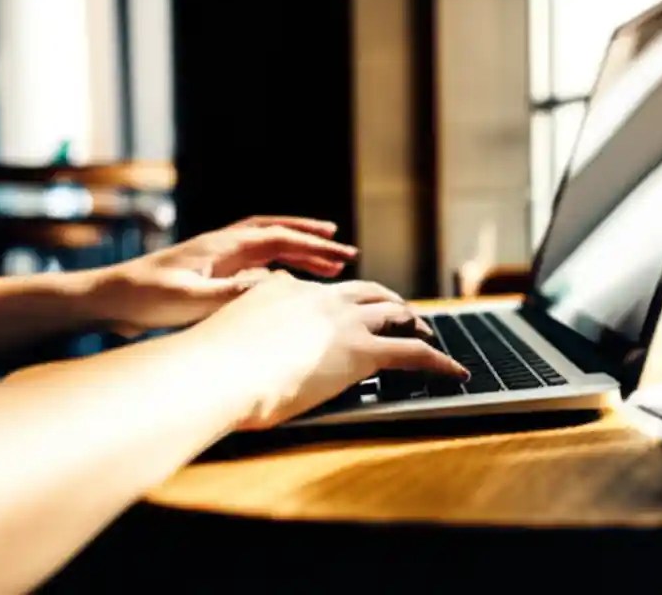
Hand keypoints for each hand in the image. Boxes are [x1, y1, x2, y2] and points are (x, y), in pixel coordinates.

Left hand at [91, 215, 356, 334]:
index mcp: (221, 247)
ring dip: (298, 251)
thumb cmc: (143, 297)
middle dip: (313, 242)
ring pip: (268, 247)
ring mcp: (217, 258)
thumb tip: (269, 286)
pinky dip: (279, 264)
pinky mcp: (210, 272)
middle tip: (344, 253)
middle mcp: (222, 246)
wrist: (108, 299)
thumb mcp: (187, 299)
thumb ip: (228, 293)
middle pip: (278, 235)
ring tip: (328, 264)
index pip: (277, 238)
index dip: (311, 244)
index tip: (339, 251)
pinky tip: (289, 280)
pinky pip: (255, 262)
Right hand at [185, 272, 468, 428]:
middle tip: (399, 314)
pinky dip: (439, 360)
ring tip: (427, 333)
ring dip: (414, 322)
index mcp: (282, 291)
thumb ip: (231, 339)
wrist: (218, 370)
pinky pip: (414, 353)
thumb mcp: (217, 341)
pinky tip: (454, 370)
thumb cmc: (206, 368)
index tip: (339, 313)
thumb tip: (217, 356)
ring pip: (393, 313)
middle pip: (365, 292)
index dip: (334, 303)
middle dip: (386, 302)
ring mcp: (343, 321)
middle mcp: (318, 298)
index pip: (317, 292)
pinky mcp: (364, 351)